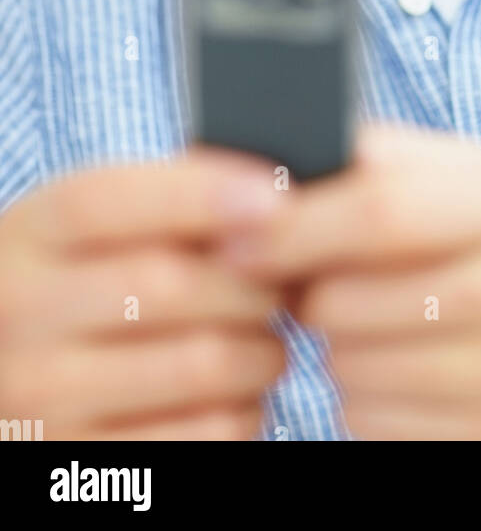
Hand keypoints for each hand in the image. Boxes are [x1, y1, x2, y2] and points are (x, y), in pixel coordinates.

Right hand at [0, 149, 288, 439]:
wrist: (22, 375)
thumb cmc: (88, 284)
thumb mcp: (97, 229)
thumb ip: (169, 197)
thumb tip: (266, 198)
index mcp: (29, 236)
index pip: (103, 203)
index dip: (197, 196)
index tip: (272, 200)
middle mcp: (21, 316)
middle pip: (168, 284)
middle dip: (252, 281)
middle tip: (279, 285)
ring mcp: (44, 399)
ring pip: (202, 364)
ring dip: (262, 350)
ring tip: (262, 340)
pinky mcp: (86, 460)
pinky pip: (208, 433)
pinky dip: (248, 409)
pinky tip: (237, 394)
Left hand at [217, 123, 480, 439]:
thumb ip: (394, 161)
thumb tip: (272, 166)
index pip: (385, 209)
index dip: (294, 225)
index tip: (233, 233)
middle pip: (354, 303)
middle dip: (306, 295)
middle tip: (309, 281)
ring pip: (355, 376)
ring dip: (337, 353)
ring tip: (376, 324)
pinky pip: (381, 432)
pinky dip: (368, 405)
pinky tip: (405, 374)